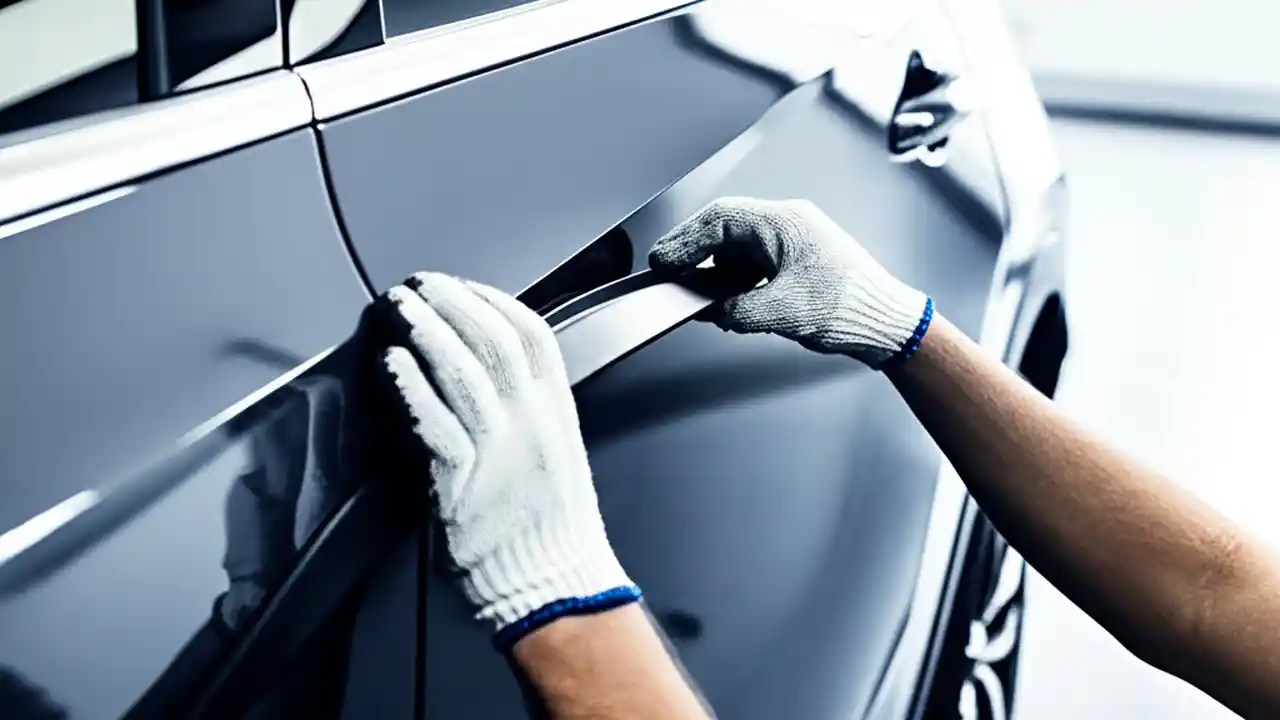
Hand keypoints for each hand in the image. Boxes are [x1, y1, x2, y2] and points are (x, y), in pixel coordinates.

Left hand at [378, 273, 637, 647]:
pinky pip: (436, 423)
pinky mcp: (464, 484)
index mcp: (557, 414)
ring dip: (427, 331)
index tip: (463, 286)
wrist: (557, 587)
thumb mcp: (558, 453)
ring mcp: (500, 452)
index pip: (533, 336)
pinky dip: (412, 387)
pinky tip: (394, 363)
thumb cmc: (552, 530)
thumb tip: (491, 374)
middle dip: (453, 303)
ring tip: (401, 307)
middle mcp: (532, 424)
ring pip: (464, 372)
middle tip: (420, 285)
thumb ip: (530, 411)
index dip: (494, 300)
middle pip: (493, 341)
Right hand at [649, 197, 932, 366]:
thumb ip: (738, 311)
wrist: (888, 323)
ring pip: (736, 247)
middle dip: (691, 250)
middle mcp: (786, 226)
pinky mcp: (794, 263)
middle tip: (665, 271)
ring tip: (694, 291)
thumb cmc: (851, 306)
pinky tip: (726, 301)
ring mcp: (790, 243)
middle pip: (723, 229)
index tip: (661, 261)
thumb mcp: (784, 313)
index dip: (684, 240)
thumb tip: (713, 312)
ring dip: (713, 268)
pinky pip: (751, 263)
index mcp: (784, 223)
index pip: (719, 221)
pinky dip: (732, 280)